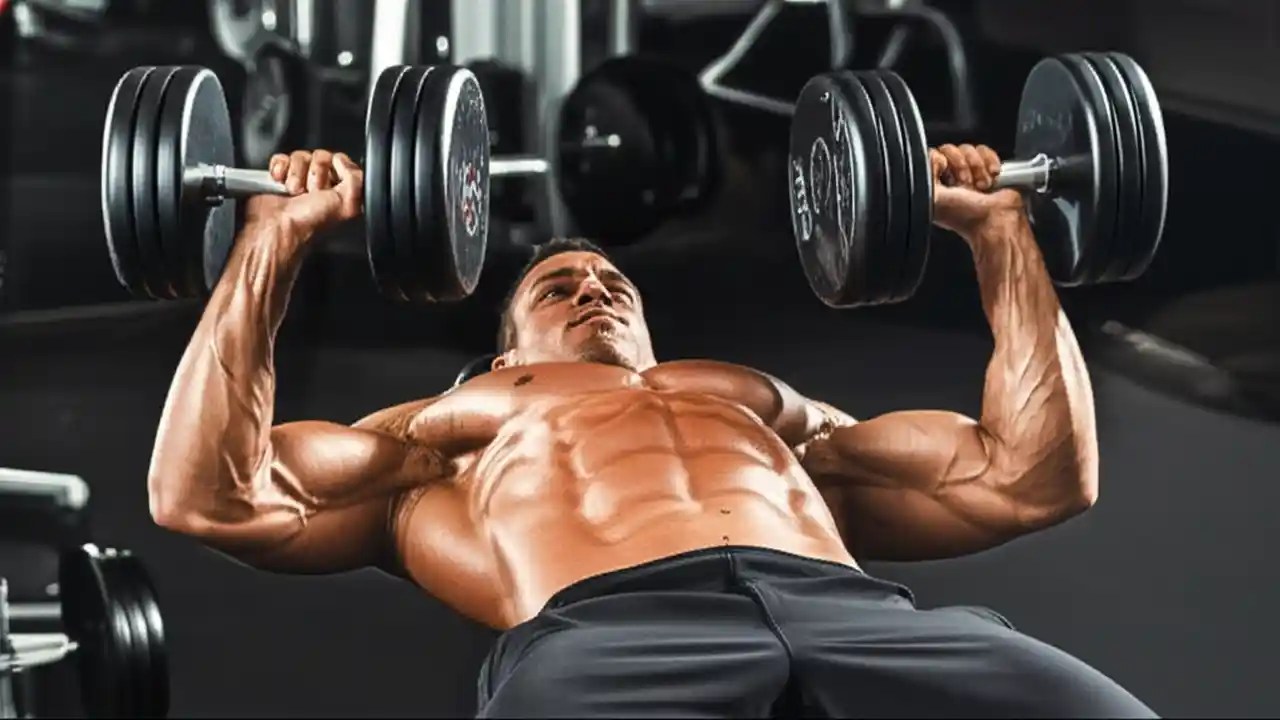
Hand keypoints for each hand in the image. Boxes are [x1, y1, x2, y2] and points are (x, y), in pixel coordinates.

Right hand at [243, 149, 363, 234]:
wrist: (278, 227)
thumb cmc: (310, 222)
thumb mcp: (347, 205)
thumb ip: (356, 180)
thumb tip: (344, 161)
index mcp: (340, 191)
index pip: (342, 162)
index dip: (335, 170)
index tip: (329, 186)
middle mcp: (320, 185)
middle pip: (321, 156)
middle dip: (315, 173)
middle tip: (311, 192)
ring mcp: (298, 179)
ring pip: (301, 156)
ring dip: (296, 174)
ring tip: (295, 192)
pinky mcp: (279, 176)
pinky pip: (281, 158)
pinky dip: (280, 168)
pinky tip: (281, 183)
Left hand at [931, 143, 1023, 235]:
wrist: (996, 220)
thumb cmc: (966, 216)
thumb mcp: (934, 198)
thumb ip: (923, 178)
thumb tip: (931, 158)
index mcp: (933, 185)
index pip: (933, 155)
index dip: (944, 162)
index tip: (949, 175)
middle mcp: (949, 178)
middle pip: (951, 149)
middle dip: (963, 166)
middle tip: (966, 184)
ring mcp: (968, 173)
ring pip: (968, 149)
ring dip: (978, 167)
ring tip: (981, 185)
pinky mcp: (987, 169)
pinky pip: (985, 151)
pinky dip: (990, 162)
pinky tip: (991, 177)